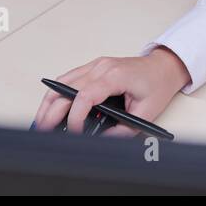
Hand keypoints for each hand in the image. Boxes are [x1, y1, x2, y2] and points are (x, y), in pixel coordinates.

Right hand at [33, 47, 190, 134]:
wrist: (163, 67)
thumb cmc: (157, 86)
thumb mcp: (145, 114)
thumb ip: (122, 130)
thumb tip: (100, 140)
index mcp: (115, 76)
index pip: (84, 95)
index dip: (75, 116)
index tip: (74, 132)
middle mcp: (102, 67)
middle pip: (67, 88)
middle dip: (52, 111)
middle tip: (44, 130)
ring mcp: (96, 65)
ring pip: (63, 81)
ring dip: (50, 101)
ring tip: (42, 121)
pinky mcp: (94, 67)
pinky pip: (70, 77)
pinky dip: (58, 92)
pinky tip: (52, 107)